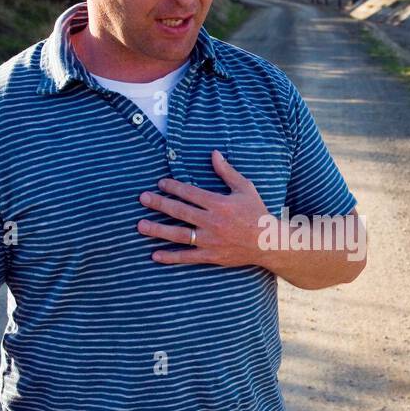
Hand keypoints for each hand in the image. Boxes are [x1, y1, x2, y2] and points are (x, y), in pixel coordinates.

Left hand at [137, 149, 270, 266]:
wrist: (268, 242)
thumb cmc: (256, 212)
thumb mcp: (245, 188)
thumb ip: (226, 172)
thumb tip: (213, 153)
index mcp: (218, 203)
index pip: (190, 193)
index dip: (173, 187)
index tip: (160, 183)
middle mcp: (211, 222)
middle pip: (179, 211)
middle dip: (159, 204)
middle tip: (142, 198)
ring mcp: (210, 240)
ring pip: (178, 234)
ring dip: (157, 229)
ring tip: (140, 226)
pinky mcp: (211, 255)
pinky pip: (187, 257)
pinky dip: (171, 257)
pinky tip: (155, 255)